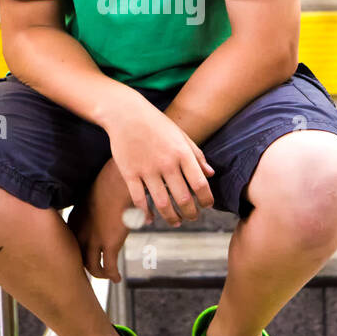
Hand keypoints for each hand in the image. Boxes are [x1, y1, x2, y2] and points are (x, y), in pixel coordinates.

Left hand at [67, 158, 138, 281]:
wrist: (118, 180)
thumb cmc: (110, 181)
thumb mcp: (96, 196)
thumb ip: (100, 208)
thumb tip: (106, 211)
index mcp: (75, 220)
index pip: (71, 243)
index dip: (78, 251)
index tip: (85, 255)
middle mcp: (80, 232)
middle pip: (77, 257)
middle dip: (85, 265)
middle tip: (94, 270)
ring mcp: (94, 240)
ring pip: (92, 266)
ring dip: (99, 274)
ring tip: (107, 276)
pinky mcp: (110, 244)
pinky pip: (109, 267)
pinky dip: (113, 275)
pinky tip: (117, 278)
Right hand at [104, 94, 215, 226]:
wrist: (126, 114)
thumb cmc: (156, 123)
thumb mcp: (181, 135)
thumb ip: (197, 154)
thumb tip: (211, 174)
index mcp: (182, 153)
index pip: (200, 184)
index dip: (207, 200)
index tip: (207, 206)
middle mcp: (167, 163)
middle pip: (183, 198)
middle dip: (191, 213)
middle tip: (193, 217)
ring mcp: (147, 170)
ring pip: (162, 204)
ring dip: (171, 218)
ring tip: (176, 222)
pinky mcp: (130, 174)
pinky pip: (139, 200)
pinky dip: (146, 213)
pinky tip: (150, 219)